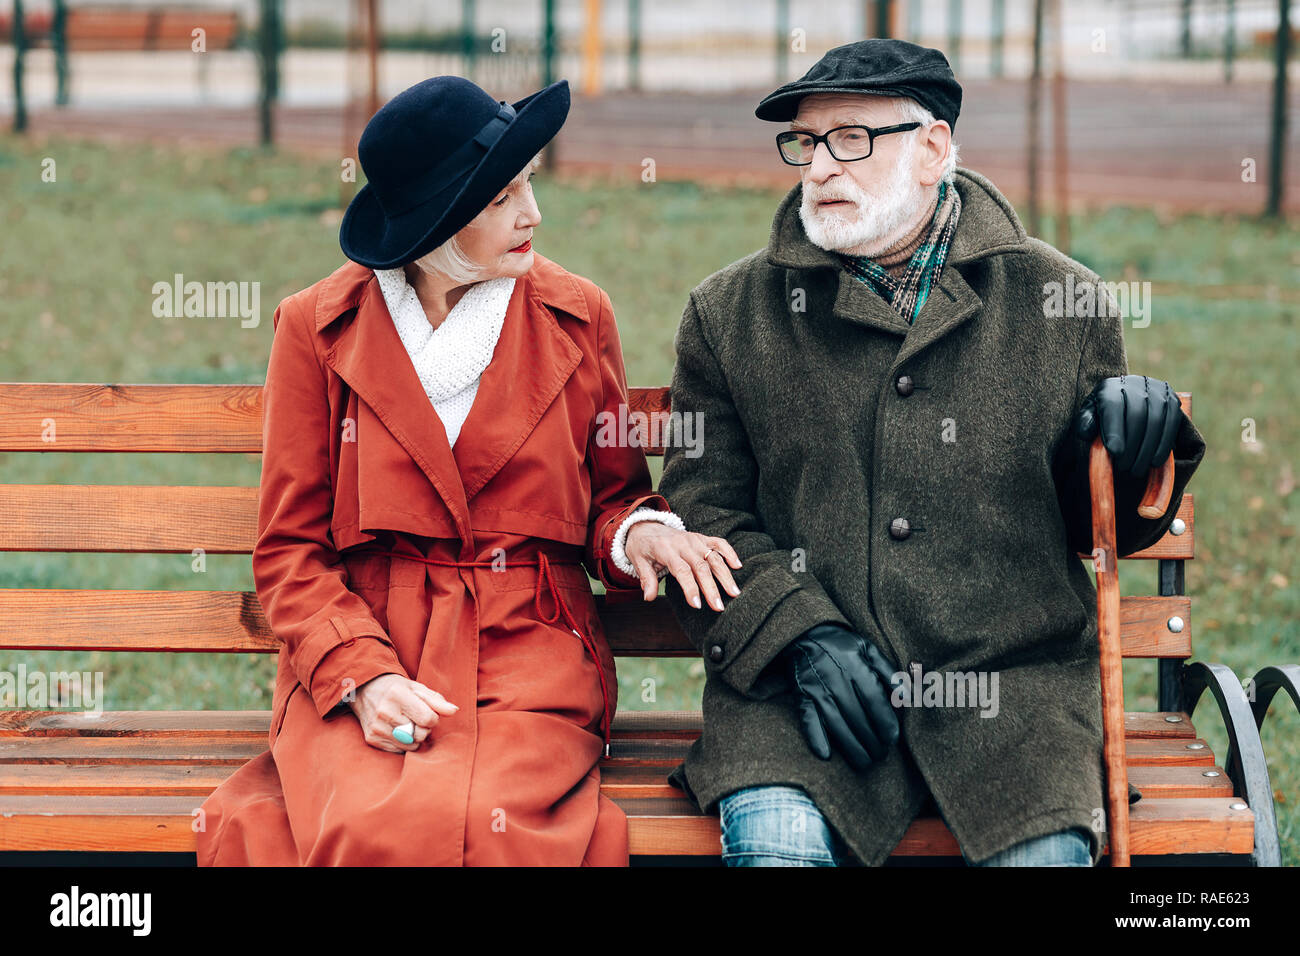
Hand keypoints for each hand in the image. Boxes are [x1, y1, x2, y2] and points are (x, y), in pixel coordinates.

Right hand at [349, 673, 458, 752]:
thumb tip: (454, 711)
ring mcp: (377, 727)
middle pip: (420, 734)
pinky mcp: (372, 739)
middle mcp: (385, 712)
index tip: (427, 712)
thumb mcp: (417, 688)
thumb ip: (437, 701)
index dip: (433, 717)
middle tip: (415, 718)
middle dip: (423, 728)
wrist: (365, 690)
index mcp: (398, 695)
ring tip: (406, 724)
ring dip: (414, 738)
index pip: (428, 719)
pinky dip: (403, 744)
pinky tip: (396, 730)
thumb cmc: (397, 689)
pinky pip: (399, 751)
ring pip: (411, 746)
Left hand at [624, 522, 741, 610]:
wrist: (646, 526)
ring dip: (725, 575)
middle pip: (701, 567)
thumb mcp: (638, 561)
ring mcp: (695, 539)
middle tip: (719, 606)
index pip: (682, 571)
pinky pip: (719, 543)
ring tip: (734, 593)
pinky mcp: (702, 538)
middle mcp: (683, 544)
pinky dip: (729, 552)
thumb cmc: (643, 547)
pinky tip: (738, 566)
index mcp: (666, 550)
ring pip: (713, 557)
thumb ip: (646, 579)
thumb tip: (649, 598)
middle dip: (711, 588)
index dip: (690, 588)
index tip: (697, 605)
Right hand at [780, 623, 899, 772]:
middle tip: (881, 756)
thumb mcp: (869, 650)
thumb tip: (907, 697)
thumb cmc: (843, 645)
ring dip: (851, 747)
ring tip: (864, 763)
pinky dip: (815, 737)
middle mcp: (836, 677)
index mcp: (855, 665)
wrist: (805, 634)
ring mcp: (817, 687)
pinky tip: (826, 755)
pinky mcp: (801, 695)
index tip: (892, 739)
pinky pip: (807, 719)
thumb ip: (889, 672)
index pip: (874, 700)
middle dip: (871, 741)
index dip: (885, 723)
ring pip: (836, 723)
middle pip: (857, 716)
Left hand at [1075, 374, 1181, 478]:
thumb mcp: (1089, 417)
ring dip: (1147, 449)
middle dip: (1131, 445)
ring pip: (1156, 421)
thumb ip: (1085, 423)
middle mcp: (1136, 383)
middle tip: (1124, 468)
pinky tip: (1154, 462)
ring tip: (1136, 469)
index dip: (1115, 430)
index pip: (1114, 406)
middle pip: (1137, 415)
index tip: (1115, 453)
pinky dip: (1163, 446)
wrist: (1126, 400)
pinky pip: (1171, 424)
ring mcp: (1157, 390)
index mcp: (1110, 387)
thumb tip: (1087, 432)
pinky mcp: (1173, 400)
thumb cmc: (1103, 414)